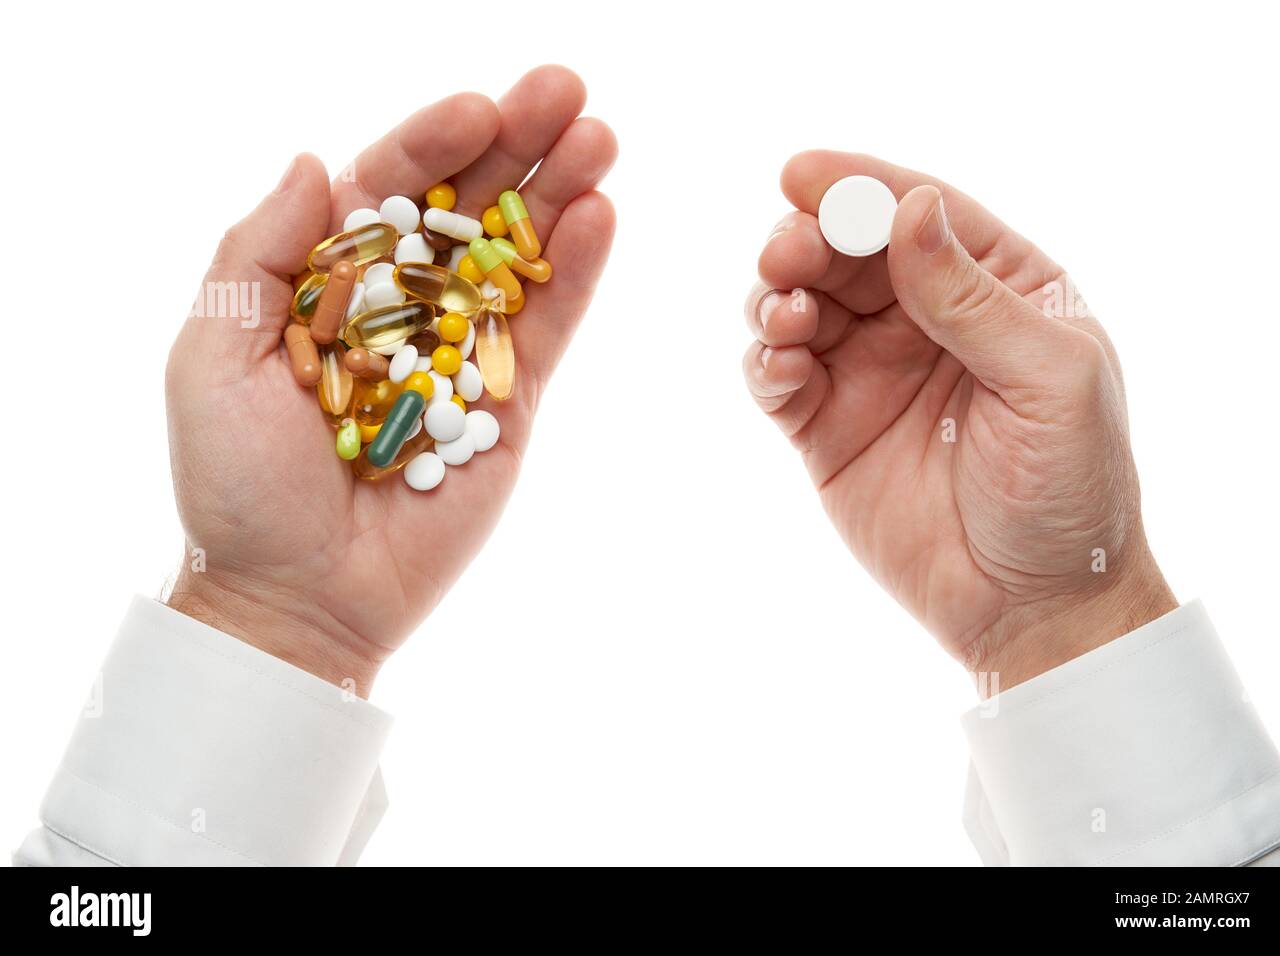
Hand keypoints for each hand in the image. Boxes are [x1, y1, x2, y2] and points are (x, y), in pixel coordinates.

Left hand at [166, 67, 616, 694]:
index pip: (388, 190)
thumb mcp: (214, 357)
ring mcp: (461, 353)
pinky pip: (546, 330)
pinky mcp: (508, 403)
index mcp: (329, 283)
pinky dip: (575, 276)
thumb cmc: (238, 483)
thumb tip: (311, 159)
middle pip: (467, 210)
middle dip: (519, 146)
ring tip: (602, 137)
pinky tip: (601, 217)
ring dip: (562, 195)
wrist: (298, 596)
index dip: (433, 142)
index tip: (481, 106)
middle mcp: (402, 306)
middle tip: (569, 90)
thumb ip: (259, 255)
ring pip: (518, 258)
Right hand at [744, 151, 1174, 690]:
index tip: (801, 173)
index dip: (859, 186)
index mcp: (996, 288)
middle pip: (845, 251)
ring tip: (784, 318)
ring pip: (800, 305)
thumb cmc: (1070, 488)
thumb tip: (911, 209)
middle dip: (805, 240)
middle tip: (784, 255)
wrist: (1033, 607)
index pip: (919, 214)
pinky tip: (779, 368)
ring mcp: (870, 372)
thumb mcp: (1047, 381)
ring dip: (776, 297)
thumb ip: (974, 298)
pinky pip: (779, 377)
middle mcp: (925, 319)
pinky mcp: (826, 428)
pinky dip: (765, 362)